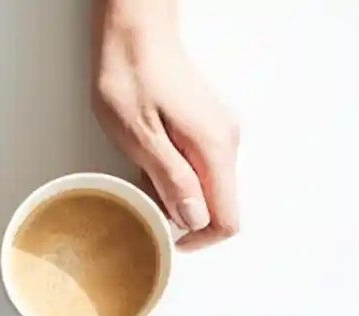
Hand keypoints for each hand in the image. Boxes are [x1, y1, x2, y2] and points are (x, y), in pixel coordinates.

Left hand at [93, 1, 240, 250]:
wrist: (134, 32)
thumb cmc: (131, 77)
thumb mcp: (141, 137)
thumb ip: (172, 180)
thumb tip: (195, 219)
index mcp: (214, 149)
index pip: (227, 218)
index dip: (198, 238)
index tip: (166, 240)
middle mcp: (226, 142)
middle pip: (218, 204)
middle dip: (182, 216)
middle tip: (142, 202)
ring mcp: (218, 132)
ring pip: (205, 186)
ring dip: (175, 194)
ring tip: (139, 175)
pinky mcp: (205, 125)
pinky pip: (197, 165)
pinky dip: (173, 174)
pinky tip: (145, 159)